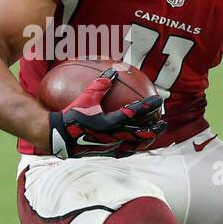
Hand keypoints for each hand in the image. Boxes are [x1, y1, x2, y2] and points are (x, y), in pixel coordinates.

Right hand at [49, 69, 165, 157]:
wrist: (59, 136)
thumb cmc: (71, 115)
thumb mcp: (85, 98)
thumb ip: (100, 85)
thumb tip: (112, 71)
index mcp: (109, 121)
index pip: (134, 113)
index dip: (148, 106)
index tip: (158, 100)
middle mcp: (113, 135)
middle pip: (139, 133)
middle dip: (154, 128)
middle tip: (163, 123)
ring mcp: (111, 146)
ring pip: (134, 145)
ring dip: (146, 140)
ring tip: (154, 136)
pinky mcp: (107, 152)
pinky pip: (124, 152)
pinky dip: (133, 148)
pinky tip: (137, 146)